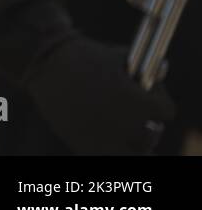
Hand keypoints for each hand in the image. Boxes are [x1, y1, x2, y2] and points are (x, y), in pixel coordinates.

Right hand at [26, 35, 174, 154]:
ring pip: (133, 150)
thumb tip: (161, 70)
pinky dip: (108, 145)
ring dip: (130, 138)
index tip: (148, 93)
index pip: (165, 110)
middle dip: (145, 121)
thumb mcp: (116, 56)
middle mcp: (127, 125)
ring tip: (118, 125)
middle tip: (134, 112)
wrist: (43, 65)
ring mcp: (107, 139)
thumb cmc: (81, 57)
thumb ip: (141, 68)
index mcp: (139, 102)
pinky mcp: (86, 146)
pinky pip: (108, 153)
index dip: (157, 99)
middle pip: (151, 132)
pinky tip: (100, 130)